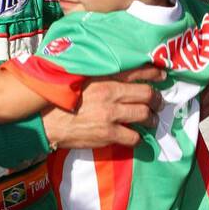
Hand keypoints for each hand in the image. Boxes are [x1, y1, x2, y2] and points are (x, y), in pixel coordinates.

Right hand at [42, 66, 161, 149]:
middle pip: (146, 94)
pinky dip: (137, 138)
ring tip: (151, 121)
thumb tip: (115, 76)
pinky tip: (135, 137)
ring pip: (144, 115)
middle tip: (158, 104)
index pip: (136, 72)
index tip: (162, 77)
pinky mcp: (108, 134)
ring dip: (151, 119)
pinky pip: (133, 137)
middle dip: (156, 100)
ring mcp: (111, 115)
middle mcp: (111, 94)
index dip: (154, 74)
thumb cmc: (61, 99)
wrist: (46, 121)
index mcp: (104, 78)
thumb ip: (99, 76)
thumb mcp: (80, 80)